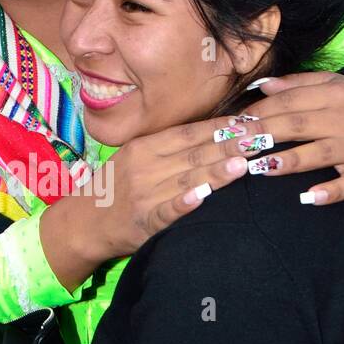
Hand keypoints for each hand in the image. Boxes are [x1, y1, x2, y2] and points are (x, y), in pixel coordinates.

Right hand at [39, 120, 252, 289]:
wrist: (81, 223)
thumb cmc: (115, 189)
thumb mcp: (135, 159)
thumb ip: (167, 148)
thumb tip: (212, 134)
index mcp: (144, 147)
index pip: (189, 132)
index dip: (221, 126)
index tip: (250, 120)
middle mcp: (145, 166)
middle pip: (194, 153)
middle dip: (230, 145)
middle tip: (262, 137)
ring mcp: (145, 194)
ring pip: (187, 179)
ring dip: (217, 171)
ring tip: (245, 163)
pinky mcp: (144, 221)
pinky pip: (168, 211)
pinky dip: (186, 204)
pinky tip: (204, 197)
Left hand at [230, 71, 343, 202]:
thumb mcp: (333, 85)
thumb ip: (297, 84)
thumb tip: (260, 86)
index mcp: (335, 94)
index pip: (290, 101)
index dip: (260, 111)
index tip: (234, 123)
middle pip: (298, 125)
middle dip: (264, 134)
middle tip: (235, 144)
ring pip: (318, 154)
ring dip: (287, 161)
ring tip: (259, 167)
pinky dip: (329, 192)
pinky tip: (308, 197)